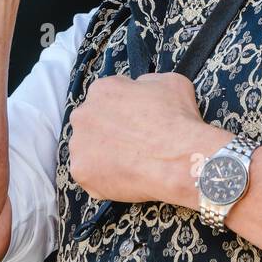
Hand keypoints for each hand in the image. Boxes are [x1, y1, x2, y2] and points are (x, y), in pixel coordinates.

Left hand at [67, 73, 230, 205]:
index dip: (126, 110)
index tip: (139, 122)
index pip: (108, 97)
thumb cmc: (179, 121)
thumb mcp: (171, 82)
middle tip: (134, 145)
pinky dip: (106, 179)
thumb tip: (140, 88)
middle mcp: (83, 115)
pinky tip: (128, 179)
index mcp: (102, 90)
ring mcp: (79, 147)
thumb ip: (146, 82)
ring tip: (132, 164)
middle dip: (109, 132)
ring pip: (89, 151)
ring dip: (104, 155)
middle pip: (93, 123)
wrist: (182, 162)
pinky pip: (92, 176)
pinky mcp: (82, 174)